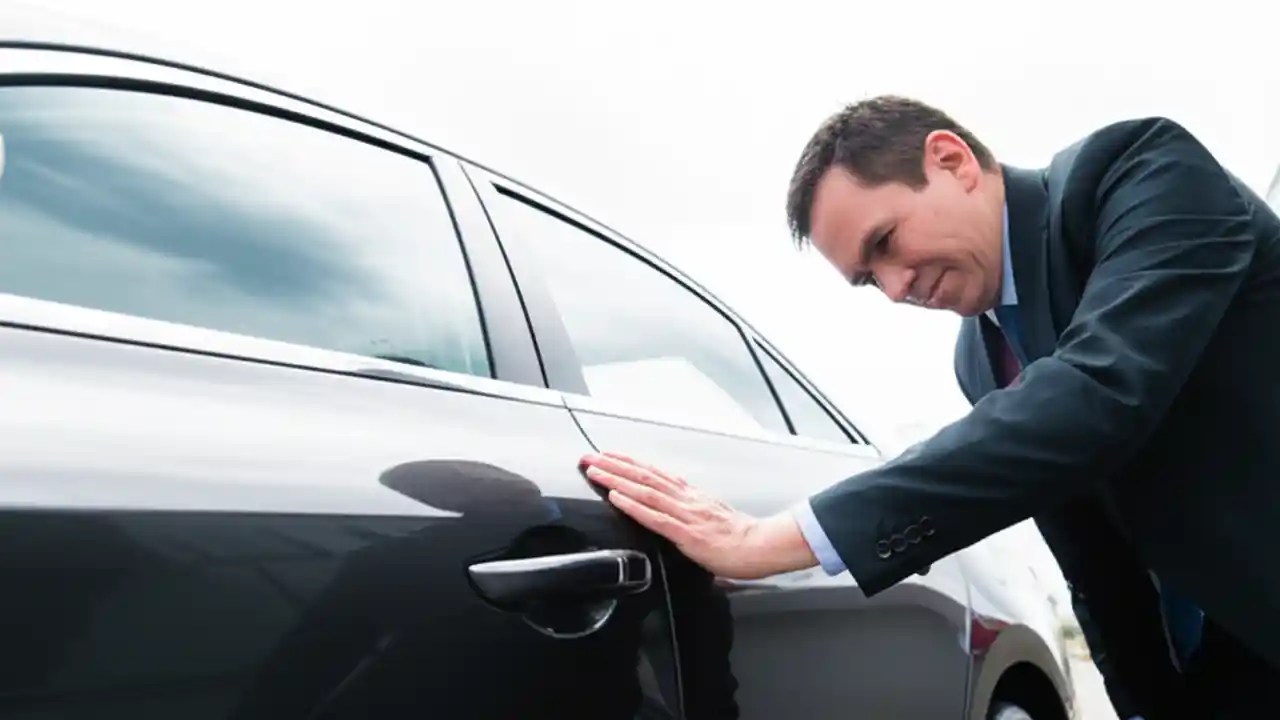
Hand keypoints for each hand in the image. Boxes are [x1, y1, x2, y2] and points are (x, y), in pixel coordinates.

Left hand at [580, 452, 817, 579]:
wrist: (762, 546)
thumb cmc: (741, 537)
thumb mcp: (713, 516)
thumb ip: (691, 513)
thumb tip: (674, 515)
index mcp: (690, 496)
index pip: (654, 474)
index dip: (629, 463)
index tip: (608, 455)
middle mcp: (685, 499)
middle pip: (644, 476)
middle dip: (614, 465)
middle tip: (589, 456)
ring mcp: (685, 514)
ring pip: (644, 491)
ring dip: (616, 479)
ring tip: (595, 471)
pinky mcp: (687, 534)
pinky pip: (655, 517)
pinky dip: (633, 505)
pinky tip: (616, 497)